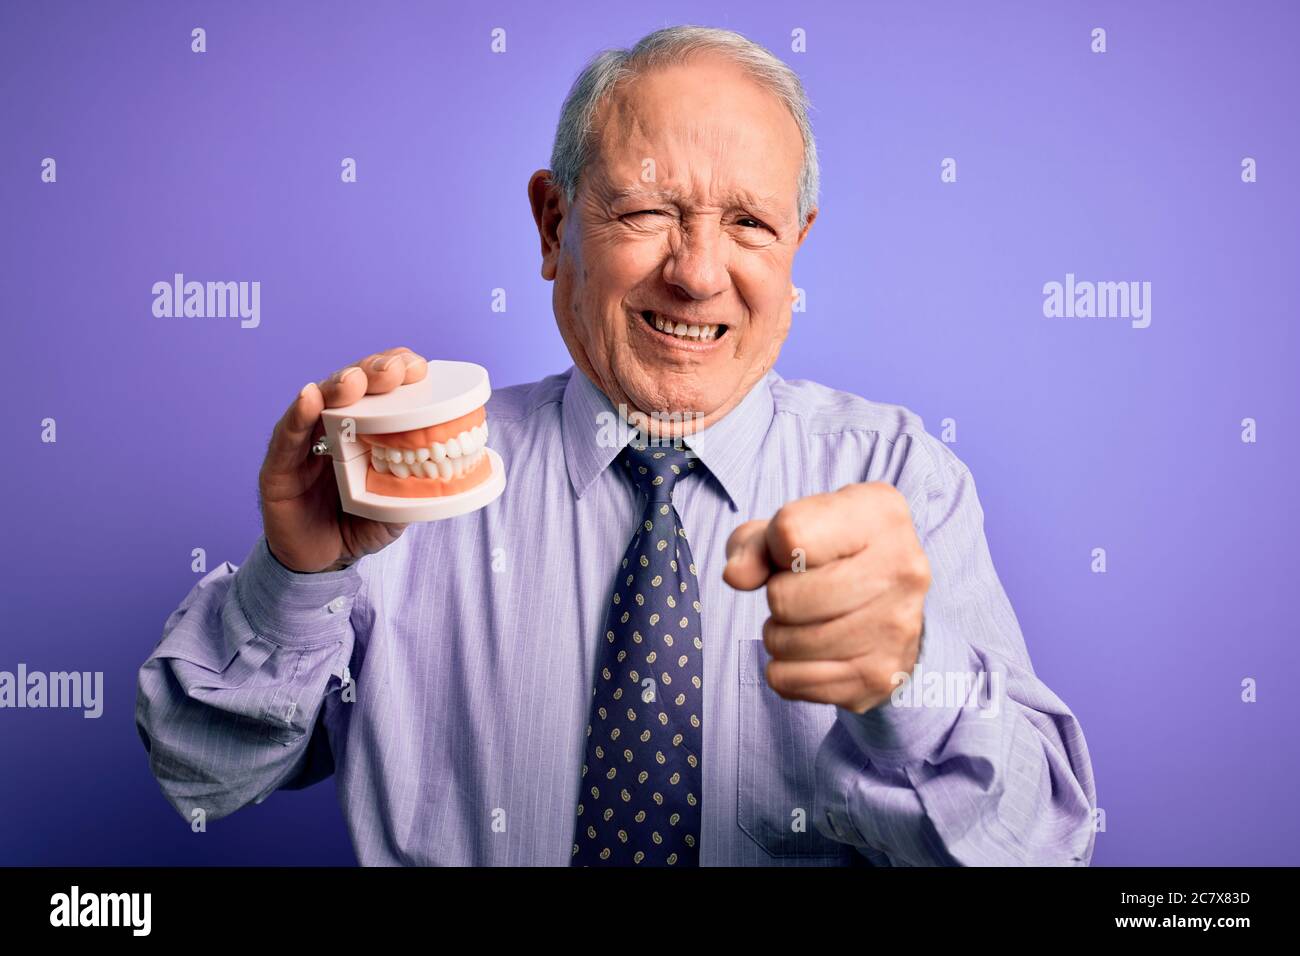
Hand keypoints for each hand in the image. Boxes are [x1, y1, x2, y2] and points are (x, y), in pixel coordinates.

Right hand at [259, 347, 428, 572]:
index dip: (397, 369)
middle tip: (394, 371)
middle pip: (353, 383)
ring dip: (339, 384)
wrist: (322, 564)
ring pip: (319, 400)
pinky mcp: (279, 466)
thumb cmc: (358, 526)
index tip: (417, 368)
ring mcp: (304, 442)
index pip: (381, 387)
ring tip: (355, 380)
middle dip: (374, 370)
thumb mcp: (397, 506)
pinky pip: (287, 436)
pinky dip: (298, 415)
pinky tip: (310, 397)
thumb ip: (415, 487)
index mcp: (366, 428)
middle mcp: (334, 426)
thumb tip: (452, 473)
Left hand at [722, 483, 931, 713]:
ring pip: (784, 643)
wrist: (891, 599)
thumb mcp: (791, 527)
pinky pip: (789, 681)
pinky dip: (787, 669)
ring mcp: (896, 627)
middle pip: (784, 598)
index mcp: (880, 513)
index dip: (775, 548)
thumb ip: (753, 543)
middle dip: (776, 597)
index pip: (790, 534)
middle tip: (800, 593)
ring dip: (779, 635)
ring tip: (807, 620)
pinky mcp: (880, 676)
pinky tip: (814, 651)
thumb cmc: (831, 552)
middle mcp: (903, 568)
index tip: (794, 552)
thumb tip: (736, 576)